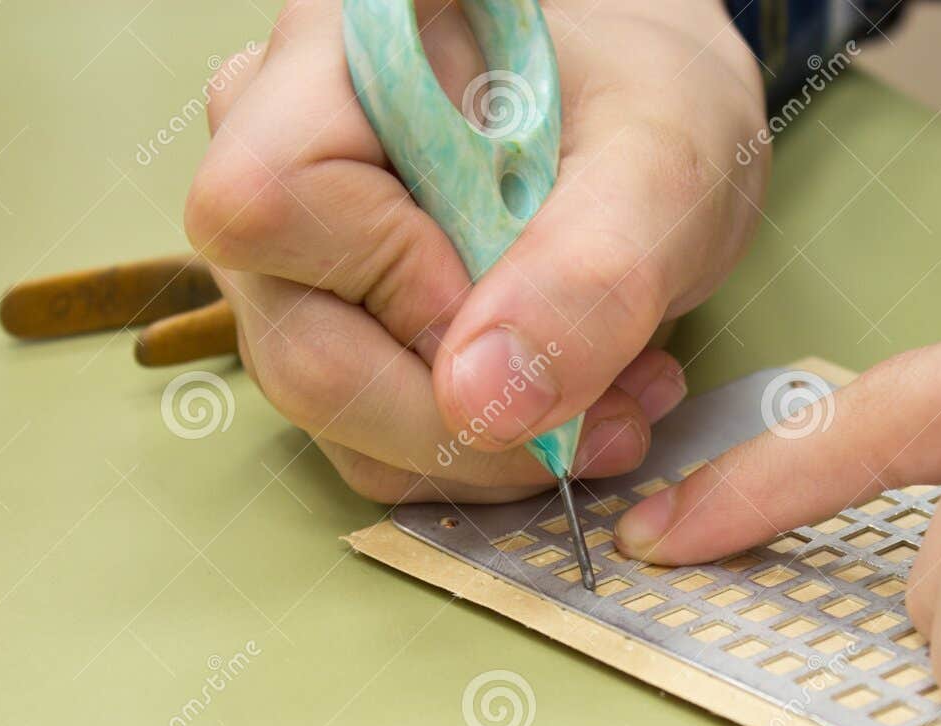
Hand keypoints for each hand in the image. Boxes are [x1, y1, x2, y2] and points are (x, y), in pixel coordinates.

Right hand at [185, 0, 764, 501]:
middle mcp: (274, 150)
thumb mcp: (666, 172)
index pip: (275, 204)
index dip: (396, 291)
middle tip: (601, 414)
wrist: (655, 134)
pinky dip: (475, 452)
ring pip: (329, 410)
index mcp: (337, 58)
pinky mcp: (327, 328)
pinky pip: (367, 440)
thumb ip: (589, 274)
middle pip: (293, 341)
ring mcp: (291, 253)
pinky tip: (564, 408)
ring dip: (482, 447)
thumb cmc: (648, 111)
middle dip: (457, 417)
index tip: (523, 310)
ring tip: (608, 402)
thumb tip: (479, 403)